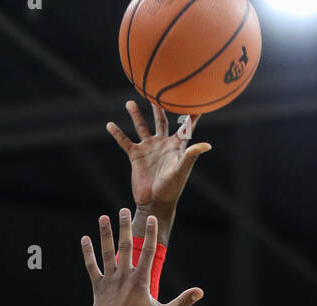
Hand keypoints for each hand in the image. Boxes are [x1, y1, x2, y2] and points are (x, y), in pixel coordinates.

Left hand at [82, 210, 201, 305]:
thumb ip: (182, 302)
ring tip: (103, 217)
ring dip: (105, 234)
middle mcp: (124, 278)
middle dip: (125, 227)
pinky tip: (85, 239)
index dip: (150, 234)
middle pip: (125, 246)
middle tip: (124, 209)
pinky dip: (88, 253)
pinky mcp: (97, 288)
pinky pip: (91, 266)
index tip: (151, 219)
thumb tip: (200, 292)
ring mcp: (109, 281)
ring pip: (107, 253)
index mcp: (140, 282)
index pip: (148, 252)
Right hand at [107, 100, 209, 221]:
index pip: (185, 126)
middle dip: (158, 107)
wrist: (154, 203)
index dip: (191, 114)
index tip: (196, 99)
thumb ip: (191, 155)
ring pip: (141, 127)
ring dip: (135, 115)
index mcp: (175, 146)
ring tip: (129, 102)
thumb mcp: (181, 171)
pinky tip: (109, 125)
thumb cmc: (171, 189)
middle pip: (160, 120)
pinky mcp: (135, 156)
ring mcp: (148, 149)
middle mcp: (161, 144)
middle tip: (156, 91)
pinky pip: (125, 141)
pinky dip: (117, 133)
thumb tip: (207, 145)